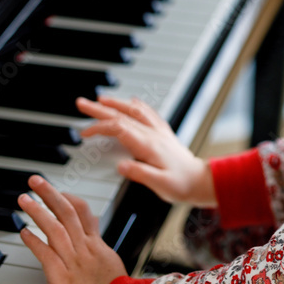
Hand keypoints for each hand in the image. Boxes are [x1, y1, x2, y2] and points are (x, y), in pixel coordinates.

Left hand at [18, 175, 125, 283]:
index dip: (69, 198)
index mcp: (97, 245)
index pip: (83, 212)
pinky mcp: (61, 277)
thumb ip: (97, 250)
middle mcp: (85, 249)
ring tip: (24, 199)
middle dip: (50, 194)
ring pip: (55, 228)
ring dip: (38, 211)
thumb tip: (90, 239)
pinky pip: (46, 254)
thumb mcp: (110, 264)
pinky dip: (34, 241)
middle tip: (36, 180)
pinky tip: (23, 232)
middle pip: (67, 213)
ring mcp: (73, 262)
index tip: (57, 191)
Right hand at [76, 95, 217, 206]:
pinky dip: (138, 106)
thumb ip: (140, 173)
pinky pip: (149, 114)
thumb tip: (120, 165)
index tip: (85, 133)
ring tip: (101, 99)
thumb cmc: (181, 185)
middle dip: (100, 109)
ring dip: (117, 103)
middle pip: (122, 115)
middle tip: (82, 103)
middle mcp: (153, 134)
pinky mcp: (163, 134)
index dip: (99, 127)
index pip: (119, 129)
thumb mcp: (160, 184)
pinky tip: (133, 102)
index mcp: (149, 145)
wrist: (201, 181)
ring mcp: (159, 132)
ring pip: (134, 111)